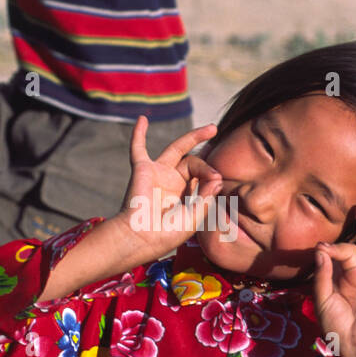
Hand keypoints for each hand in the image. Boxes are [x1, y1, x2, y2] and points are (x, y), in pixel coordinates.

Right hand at [119, 116, 223, 259]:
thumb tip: (217, 177)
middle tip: (216, 140)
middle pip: (193, 161)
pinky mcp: (142, 169)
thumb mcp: (195, 215)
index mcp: (184, 195)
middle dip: (206, 157)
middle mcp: (171, 182)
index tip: (215, 180)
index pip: (202, 176)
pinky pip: (138, 149)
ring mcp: (157, 174)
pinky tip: (143, 119)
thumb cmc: (167, 232)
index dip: (211, 174)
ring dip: (193, 137)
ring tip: (212, 128)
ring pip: (177, 149)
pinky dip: (138, 134)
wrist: (142, 236)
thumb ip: (207, 195)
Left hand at [313, 205, 355, 356]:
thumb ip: (322, 274)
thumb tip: (322, 250)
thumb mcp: (322, 299)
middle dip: (351, 229)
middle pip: (351, 246)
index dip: (327, 250)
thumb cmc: (336, 325)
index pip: (332, 255)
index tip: (321, 248)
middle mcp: (355, 274)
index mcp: (338, 278)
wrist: (354, 342)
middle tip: (352, 208)